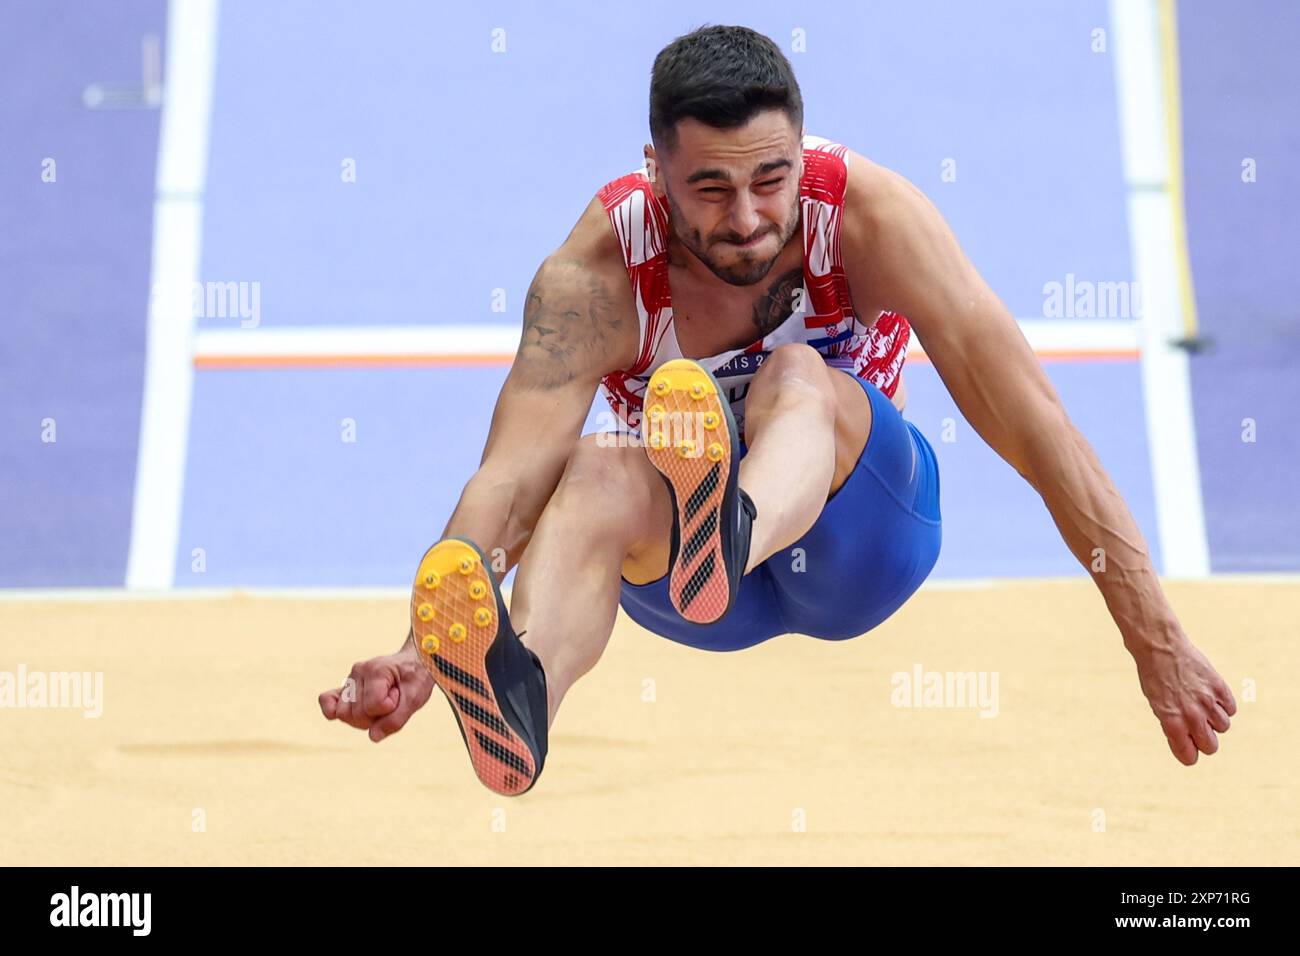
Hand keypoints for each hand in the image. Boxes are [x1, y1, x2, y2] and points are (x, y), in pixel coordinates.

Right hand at [319, 634, 434, 741]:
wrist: (415, 662)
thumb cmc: (416, 679)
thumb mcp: (415, 699)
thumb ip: (395, 720)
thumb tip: (372, 738)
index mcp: (377, 670)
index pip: (373, 706)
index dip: (390, 709)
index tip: (400, 696)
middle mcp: (359, 672)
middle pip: (354, 714)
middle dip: (375, 717)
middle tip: (391, 701)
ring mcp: (350, 678)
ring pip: (343, 714)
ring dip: (363, 718)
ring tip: (380, 703)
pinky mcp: (346, 686)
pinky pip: (326, 700)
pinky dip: (331, 711)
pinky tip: (340, 715)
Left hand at [1130, 632, 1236, 764]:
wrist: (1160, 647)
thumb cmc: (1154, 677)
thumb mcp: (1156, 704)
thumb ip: (1172, 725)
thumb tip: (1187, 743)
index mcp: (1172, 723)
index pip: (1189, 756)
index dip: (1189, 754)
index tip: (1188, 747)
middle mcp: (1191, 716)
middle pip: (1211, 747)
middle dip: (1205, 740)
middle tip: (1197, 727)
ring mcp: (1207, 702)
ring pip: (1223, 727)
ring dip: (1214, 720)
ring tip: (1202, 705)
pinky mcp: (1219, 688)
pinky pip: (1231, 709)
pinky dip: (1224, 706)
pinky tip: (1212, 696)